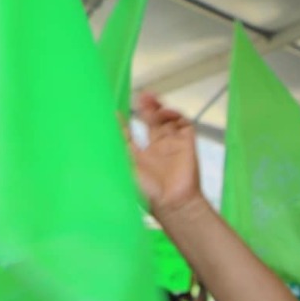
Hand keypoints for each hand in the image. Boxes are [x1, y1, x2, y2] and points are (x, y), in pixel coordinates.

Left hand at [129, 94, 207, 217]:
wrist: (171, 202)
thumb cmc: (147, 190)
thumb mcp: (127, 162)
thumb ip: (121, 140)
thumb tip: (112, 118)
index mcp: (142, 156)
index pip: (134, 133)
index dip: (127, 121)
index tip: (119, 110)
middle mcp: (158, 149)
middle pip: (152, 121)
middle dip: (146, 107)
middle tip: (141, 97)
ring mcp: (174, 146)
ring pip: (168, 120)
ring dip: (159, 109)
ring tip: (151, 103)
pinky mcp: (187, 144)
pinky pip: (184, 124)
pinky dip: (176, 115)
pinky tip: (166, 112)